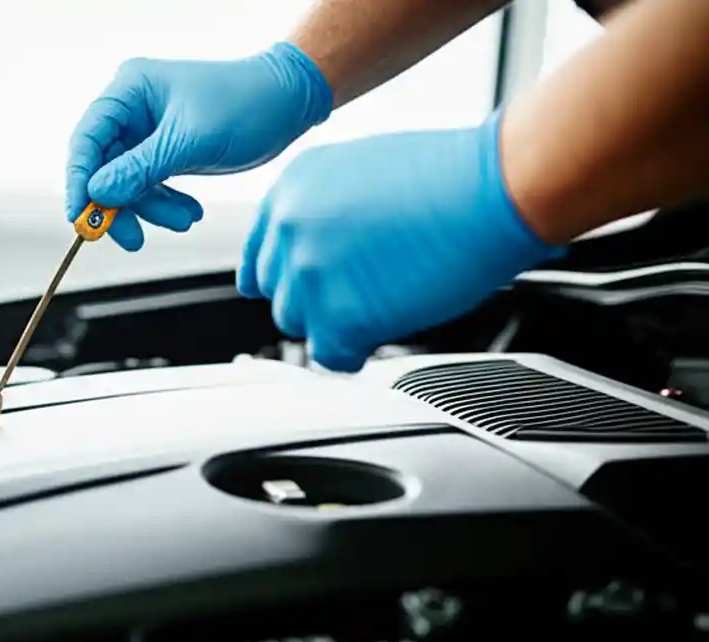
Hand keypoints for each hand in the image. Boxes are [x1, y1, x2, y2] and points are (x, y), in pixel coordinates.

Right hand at [66, 42, 331, 250]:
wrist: (289, 104)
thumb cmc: (244, 105)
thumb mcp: (188, 142)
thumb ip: (139, 170)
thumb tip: (96, 195)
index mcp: (130, 90)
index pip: (87, 138)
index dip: (79, 181)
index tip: (81, 218)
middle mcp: (133, 109)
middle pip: (103, 168)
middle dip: (121, 205)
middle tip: (132, 238)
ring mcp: (148, 132)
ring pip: (128, 184)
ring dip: (152, 209)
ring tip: (184, 219)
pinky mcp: (166, 152)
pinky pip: (151, 187)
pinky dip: (167, 205)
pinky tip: (190, 213)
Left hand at [237, 111, 565, 372]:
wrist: (496, 189)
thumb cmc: (450, 177)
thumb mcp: (359, 171)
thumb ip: (322, 211)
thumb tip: (313, 252)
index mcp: (291, 189)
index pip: (260, 257)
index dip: (290, 277)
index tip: (314, 286)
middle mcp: (290, 228)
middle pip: (278, 293)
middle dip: (316, 298)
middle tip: (362, 290)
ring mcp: (310, 273)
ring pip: (299, 325)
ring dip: (337, 322)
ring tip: (383, 300)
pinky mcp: (339, 315)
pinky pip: (331, 355)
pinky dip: (357, 350)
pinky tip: (386, 325)